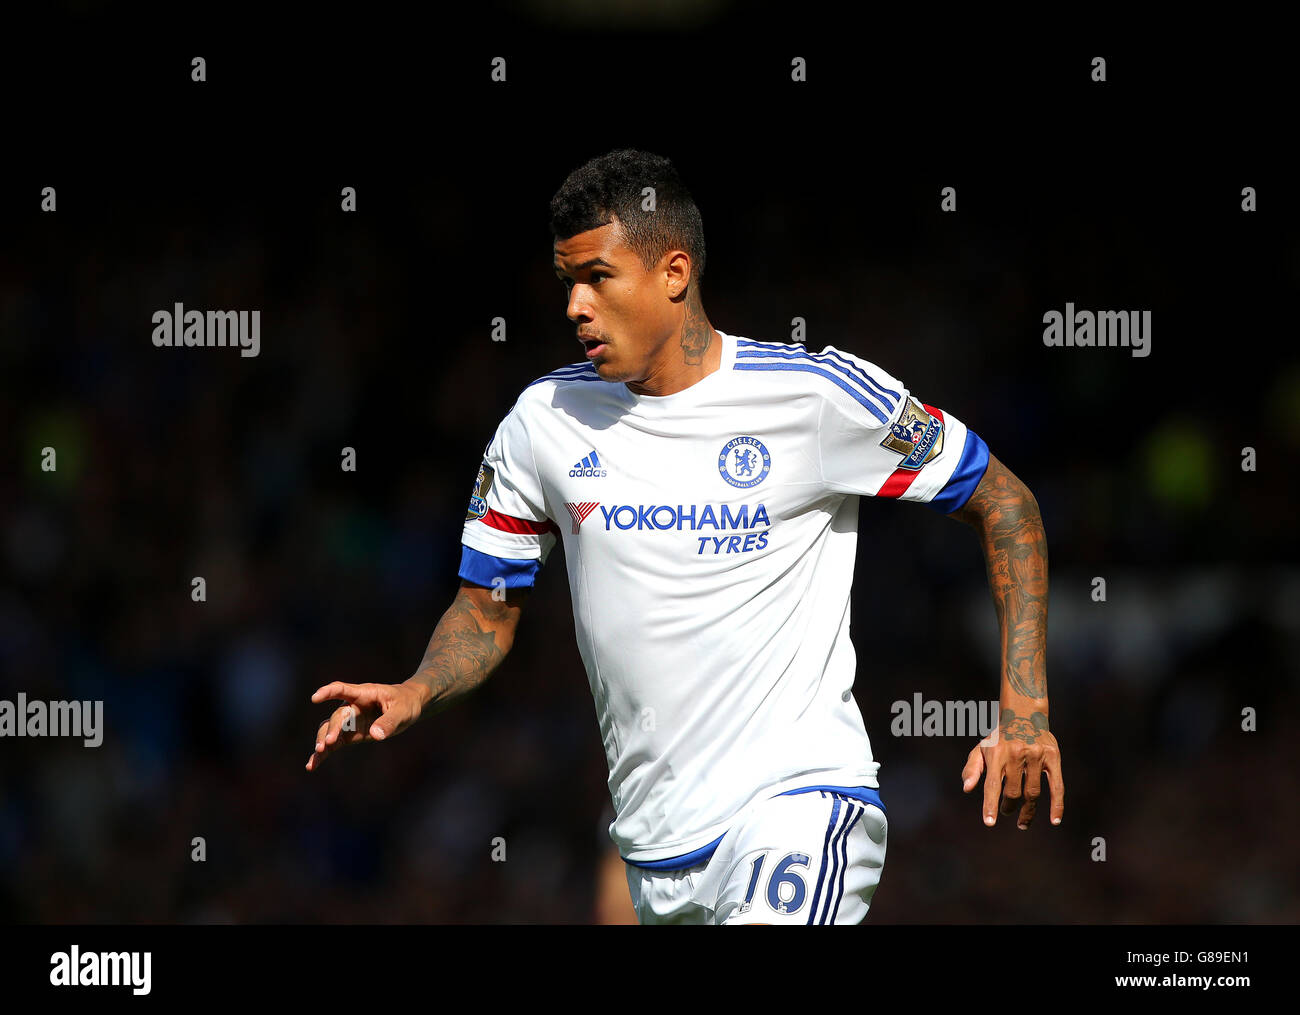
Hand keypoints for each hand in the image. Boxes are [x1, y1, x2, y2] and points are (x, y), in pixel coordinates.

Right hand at [304, 681, 425, 770]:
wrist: (408, 706)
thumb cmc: (405, 703)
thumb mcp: (402, 710)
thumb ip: (389, 721)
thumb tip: (375, 735)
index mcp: (364, 694)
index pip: (343, 690)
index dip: (329, 692)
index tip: (316, 697)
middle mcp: (352, 707)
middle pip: (337, 716)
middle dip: (332, 729)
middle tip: (327, 743)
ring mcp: (349, 721)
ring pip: (329, 730)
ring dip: (322, 740)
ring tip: (317, 755)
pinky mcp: (350, 735)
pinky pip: (333, 744)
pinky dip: (323, 755)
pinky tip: (311, 766)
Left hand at [961, 708, 1063, 828]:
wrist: (1024, 714)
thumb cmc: (999, 739)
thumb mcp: (981, 749)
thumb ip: (972, 768)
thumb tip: (967, 789)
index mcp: (996, 753)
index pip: (992, 784)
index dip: (990, 805)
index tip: (989, 822)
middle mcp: (1016, 753)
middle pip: (1013, 791)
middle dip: (1008, 807)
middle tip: (1005, 812)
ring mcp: (1036, 755)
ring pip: (1032, 792)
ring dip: (1027, 811)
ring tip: (1022, 822)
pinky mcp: (1053, 756)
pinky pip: (1057, 786)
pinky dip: (1056, 805)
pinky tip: (1054, 820)